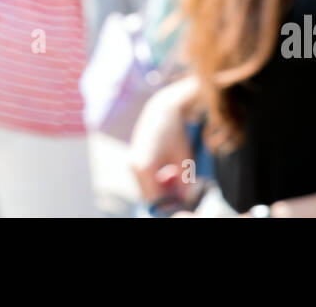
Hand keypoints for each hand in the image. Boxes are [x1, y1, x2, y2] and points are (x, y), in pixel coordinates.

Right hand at [129, 76, 198, 202]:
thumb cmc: (176, 133)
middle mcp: (133, 167)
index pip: (153, 200)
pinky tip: (168, 169)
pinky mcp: (133, 159)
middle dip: (164, 197)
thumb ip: (184, 184)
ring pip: (145, 187)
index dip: (167, 206)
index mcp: (144, 167)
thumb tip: (184, 202)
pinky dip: (155, 180)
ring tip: (175, 174)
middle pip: (147, 195)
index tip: (180, 204)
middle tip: (180, 188)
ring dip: (160, 188)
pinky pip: (143, 178)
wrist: (162, 109)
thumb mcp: (184, 160)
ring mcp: (131, 163)